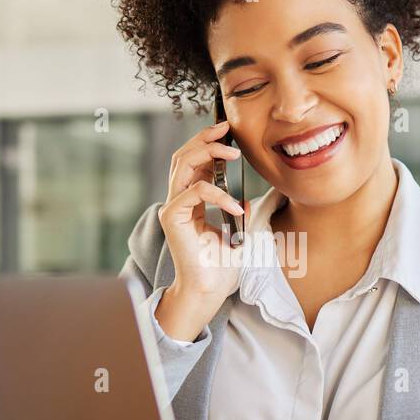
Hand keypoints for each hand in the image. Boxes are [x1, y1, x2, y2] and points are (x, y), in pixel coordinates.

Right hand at [159, 119, 245, 302]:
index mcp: (190, 202)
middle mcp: (178, 201)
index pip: (192, 162)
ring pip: (183, 166)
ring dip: (208, 153)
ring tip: (232, 154)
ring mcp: (172, 208)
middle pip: (183, 156)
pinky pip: (194, 192)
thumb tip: (247, 198)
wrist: (209, 290)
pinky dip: (218, 194)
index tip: (227, 132)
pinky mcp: (173, 218)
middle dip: (204, 138)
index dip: (207, 143)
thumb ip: (238, 213)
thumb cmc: (220, 267)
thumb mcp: (236, 233)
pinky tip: (236, 205)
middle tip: (226, 129)